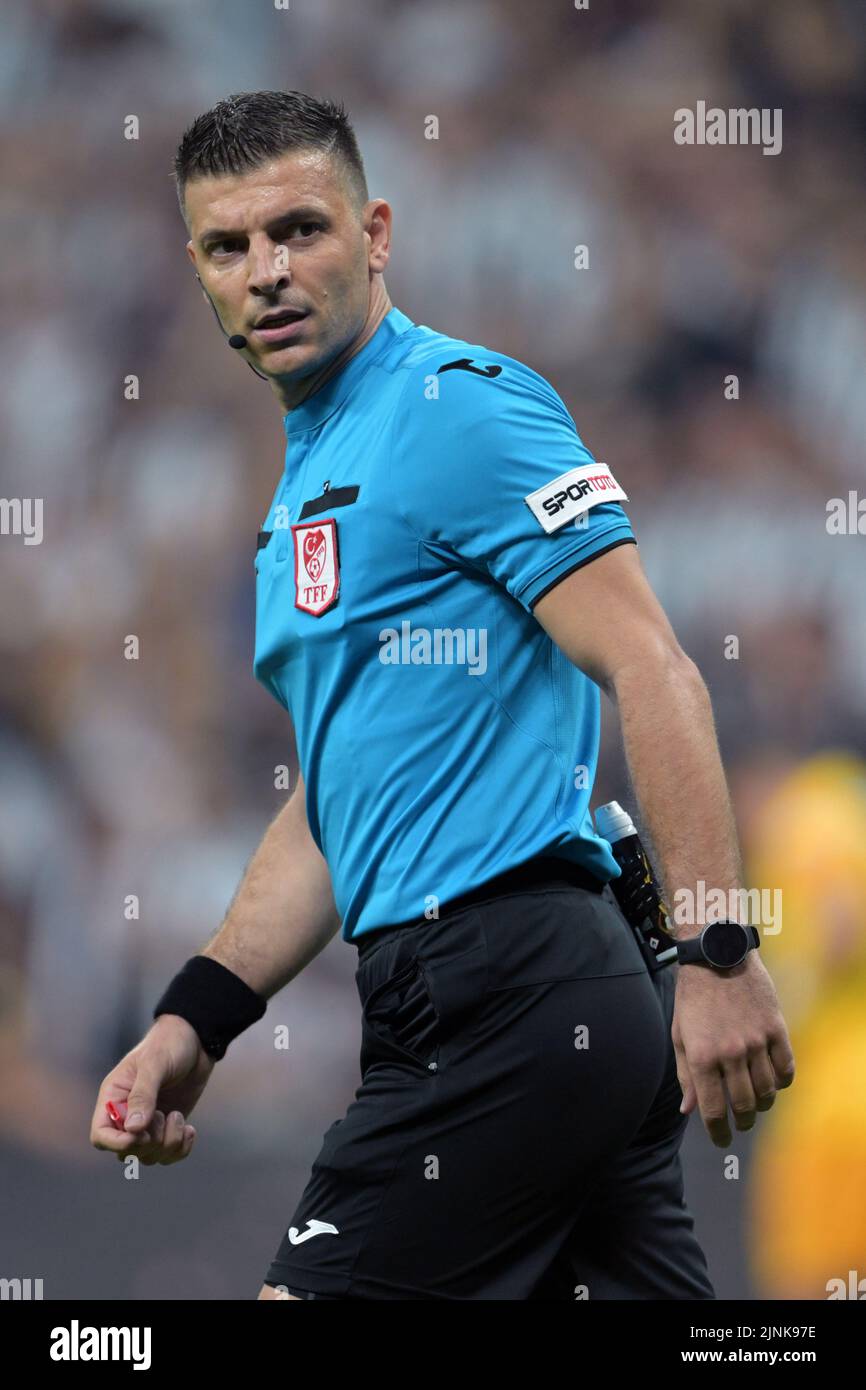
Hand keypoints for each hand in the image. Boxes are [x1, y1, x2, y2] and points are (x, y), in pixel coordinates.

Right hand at [90, 1015, 215, 1165]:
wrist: (196, 1040)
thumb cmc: (169, 1044)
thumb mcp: (155, 1064)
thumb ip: (143, 1095)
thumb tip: (133, 1130)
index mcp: (113, 1097)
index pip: (100, 1135)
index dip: (116, 1143)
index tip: (139, 1134)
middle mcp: (127, 1115)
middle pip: (125, 1153)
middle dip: (148, 1142)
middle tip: (164, 1114)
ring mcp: (149, 1123)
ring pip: (148, 1156)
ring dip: (167, 1144)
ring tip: (177, 1116)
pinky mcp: (168, 1127)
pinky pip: (168, 1155)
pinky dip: (180, 1149)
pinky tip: (190, 1130)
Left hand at [672, 951, 794, 1146]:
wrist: (717, 957)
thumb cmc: (693, 998)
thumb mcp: (680, 1035)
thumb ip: (685, 1075)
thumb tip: (689, 1111)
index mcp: (702, 1056)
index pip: (713, 1110)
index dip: (718, 1132)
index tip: (720, 1140)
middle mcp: (731, 1053)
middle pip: (744, 1105)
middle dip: (741, 1121)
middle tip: (739, 1123)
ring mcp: (756, 1041)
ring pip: (768, 1091)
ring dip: (762, 1104)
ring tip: (755, 1105)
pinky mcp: (776, 1028)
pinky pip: (786, 1067)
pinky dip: (782, 1082)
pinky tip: (774, 1083)